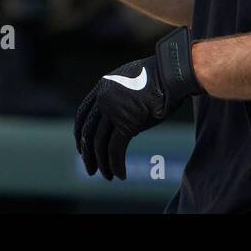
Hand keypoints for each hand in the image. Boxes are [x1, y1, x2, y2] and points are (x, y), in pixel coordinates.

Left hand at [74, 27, 202, 179]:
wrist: (171, 73)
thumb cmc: (158, 77)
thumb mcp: (130, 82)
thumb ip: (119, 98)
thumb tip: (119, 120)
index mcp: (102, 87)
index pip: (82, 115)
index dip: (80, 134)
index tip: (81, 147)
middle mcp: (103, 99)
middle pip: (88, 132)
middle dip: (88, 154)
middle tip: (90, 169)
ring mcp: (113, 111)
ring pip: (100, 144)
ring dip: (102, 164)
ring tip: (106, 176)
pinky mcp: (126, 123)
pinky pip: (115, 150)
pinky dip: (116, 165)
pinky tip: (120, 175)